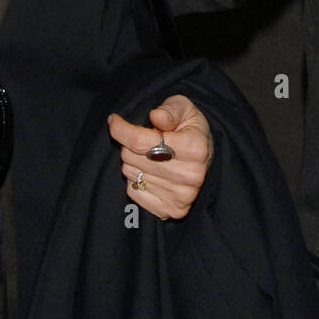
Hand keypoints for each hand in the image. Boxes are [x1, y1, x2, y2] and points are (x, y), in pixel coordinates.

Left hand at [107, 95, 213, 220]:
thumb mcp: (184, 108)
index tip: (114, 121)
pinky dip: (135, 179)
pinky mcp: (171, 210)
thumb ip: (170, 109)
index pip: (140, 141)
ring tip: (151, 155)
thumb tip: (155, 116)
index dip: (121, 129)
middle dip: (131, 144)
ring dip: (133, 161)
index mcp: (195, 148)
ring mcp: (181, 196)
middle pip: (131, 157)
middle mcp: (190, 175)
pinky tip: (151, 172)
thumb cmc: (189, 128)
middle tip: (145, 139)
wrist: (205, 156)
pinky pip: (133, 191)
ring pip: (130, 173)